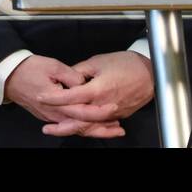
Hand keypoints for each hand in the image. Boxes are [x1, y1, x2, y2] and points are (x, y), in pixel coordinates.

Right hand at [4, 55, 126, 138]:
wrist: (8, 77)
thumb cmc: (30, 69)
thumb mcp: (53, 66)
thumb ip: (72, 76)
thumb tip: (86, 83)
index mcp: (58, 102)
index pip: (83, 111)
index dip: (100, 111)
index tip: (115, 107)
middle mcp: (55, 114)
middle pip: (82, 126)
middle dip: (102, 128)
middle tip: (120, 128)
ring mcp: (51, 118)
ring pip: (76, 129)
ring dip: (95, 130)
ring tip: (112, 130)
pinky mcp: (48, 117)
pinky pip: (68, 126)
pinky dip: (82, 128)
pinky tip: (92, 126)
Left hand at [35, 51, 154, 135]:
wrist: (151, 74)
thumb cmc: (125, 64)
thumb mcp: (98, 61)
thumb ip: (79, 72)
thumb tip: (66, 79)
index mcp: (97, 89)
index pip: (70, 97)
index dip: (54, 98)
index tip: (41, 97)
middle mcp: (104, 105)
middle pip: (79, 119)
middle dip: (61, 124)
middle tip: (46, 127)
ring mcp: (112, 113)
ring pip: (89, 126)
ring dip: (73, 129)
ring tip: (58, 130)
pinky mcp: (118, 116)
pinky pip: (100, 125)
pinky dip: (89, 129)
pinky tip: (78, 129)